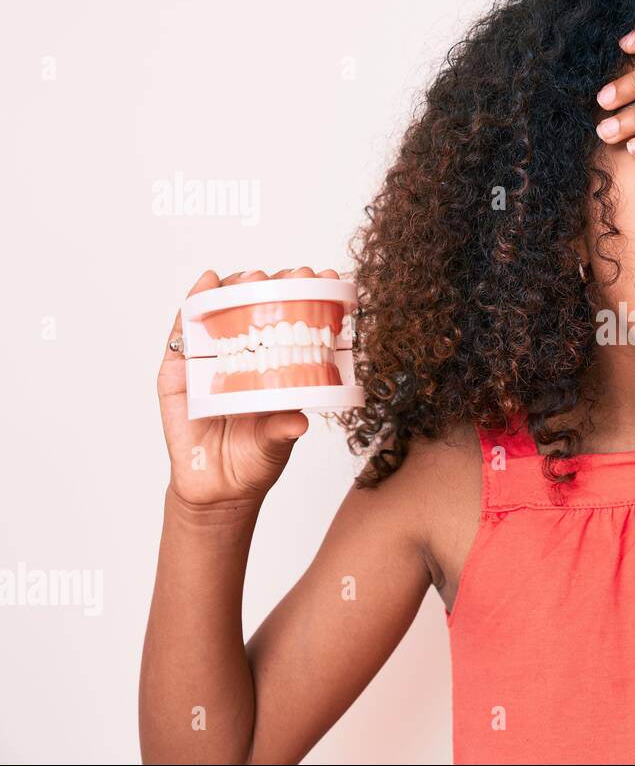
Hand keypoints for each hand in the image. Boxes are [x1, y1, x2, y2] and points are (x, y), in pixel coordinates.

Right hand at [157, 266, 337, 509]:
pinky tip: (205, 284)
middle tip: (295, 275)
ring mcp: (209, 362)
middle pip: (258, 310)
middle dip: (277, 286)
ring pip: (221, 313)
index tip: (325, 278)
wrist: (216, 490)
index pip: (292, 324)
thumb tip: (300, 421)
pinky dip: (190, 306)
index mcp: (275, 369)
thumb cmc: (253, 462)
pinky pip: (181, 335)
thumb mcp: (274, 444)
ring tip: (253, 274)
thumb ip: (282, 429)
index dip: (307, 299)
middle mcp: (244, 359)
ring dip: (236, 287)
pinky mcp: (177, 373)